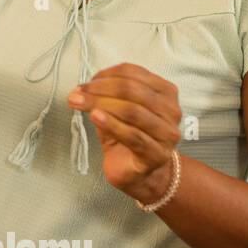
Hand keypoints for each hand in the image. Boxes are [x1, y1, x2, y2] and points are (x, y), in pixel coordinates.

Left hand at [67, 63, 181, 201]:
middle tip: (76, 94)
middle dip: (99, 90)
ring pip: (132, 111)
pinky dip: (112, 124)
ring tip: (79, 104)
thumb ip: (104, 96)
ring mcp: (167, 133)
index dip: (105, 75)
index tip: (84, 84)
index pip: (133, 74)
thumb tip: (81, 88)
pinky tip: (95, 117)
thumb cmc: (127, 137)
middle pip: (132, 90)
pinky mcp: (158, 154)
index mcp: (164, 92)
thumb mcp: (115, 110)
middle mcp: (171, 110)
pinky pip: (133, 136)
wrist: (138, 173)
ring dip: (101, 104)